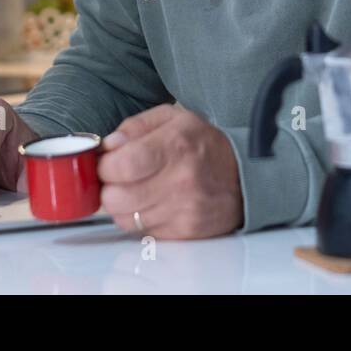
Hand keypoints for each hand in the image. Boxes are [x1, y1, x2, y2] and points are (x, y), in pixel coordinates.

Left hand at [98, 104, 243, 238]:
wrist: (245, 175)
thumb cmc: (204, 144)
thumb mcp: (173, 118)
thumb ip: (135, 127)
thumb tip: (109, 146)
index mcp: (176, 144)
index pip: (121, 166)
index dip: (105, 166)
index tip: (108, 163)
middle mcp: (181, 179)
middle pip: (117, 198)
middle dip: (109, 188)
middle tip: (119, 179)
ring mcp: (185, 209)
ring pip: (125, 219)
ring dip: (124, 206)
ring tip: (139, 189)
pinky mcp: (186, 232)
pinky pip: (143, 231)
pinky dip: (142, 219)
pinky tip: (155, 203)